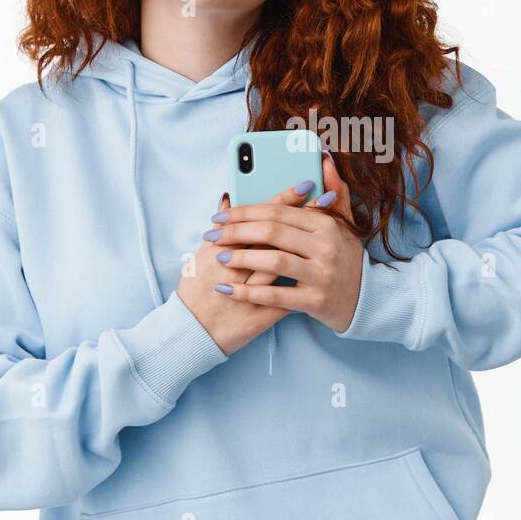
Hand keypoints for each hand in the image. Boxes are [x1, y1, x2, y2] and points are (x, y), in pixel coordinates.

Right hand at [177, 179, 320, 355]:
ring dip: (307, 248)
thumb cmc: (195, 291)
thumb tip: (227, 198)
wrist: (190, 334)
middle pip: (273, 237)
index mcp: (218, 252)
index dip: (281, 200)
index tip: (305, 185)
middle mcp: (233, 271)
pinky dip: (301, 286)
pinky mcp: (257, 319)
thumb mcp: (199, 258)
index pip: (255, 219)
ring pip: (281, 266)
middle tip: (325, 195)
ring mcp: (247, 296)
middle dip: (300, 215)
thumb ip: (218, 228)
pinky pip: (284, 301)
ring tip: (330, 231)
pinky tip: (320, 272)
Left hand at [200, 152, 363, 333]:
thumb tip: (325, 159)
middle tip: (211, 235)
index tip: (220, 216)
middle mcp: (326, 247)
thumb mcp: (345, 224)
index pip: (279, 211)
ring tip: (219, 257)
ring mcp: (322, 275)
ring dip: (242, 258)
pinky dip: (248, 293)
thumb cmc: (347, 259)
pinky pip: (276, 296)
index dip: (246, 211)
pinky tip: (228, 289)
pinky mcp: (316, 301)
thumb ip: (335, 192)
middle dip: (237, 232)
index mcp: (327, 224)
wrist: (368, 301)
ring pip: (274, 262)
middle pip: (273, 232)